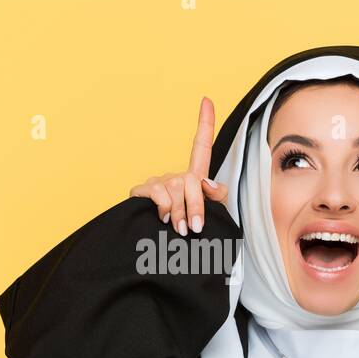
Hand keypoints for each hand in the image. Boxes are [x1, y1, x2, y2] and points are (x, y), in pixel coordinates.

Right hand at [128, 96, 228, 234]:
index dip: (205, 123)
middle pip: (190, 180)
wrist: (163, 256)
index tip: (207, 101)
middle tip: (196, 228)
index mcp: (193, 178)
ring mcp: (157, 182)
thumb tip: (208, 183)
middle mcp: (175, 176)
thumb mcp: (210, 216)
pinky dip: (162, 206)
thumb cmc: (189, 235)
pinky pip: (156, 192)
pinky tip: (161, 218)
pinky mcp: (140, 192)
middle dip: (196, 205)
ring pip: (174, 189)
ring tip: (180, 230)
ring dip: (179, 211)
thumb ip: (217, 197)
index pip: (201, 146)